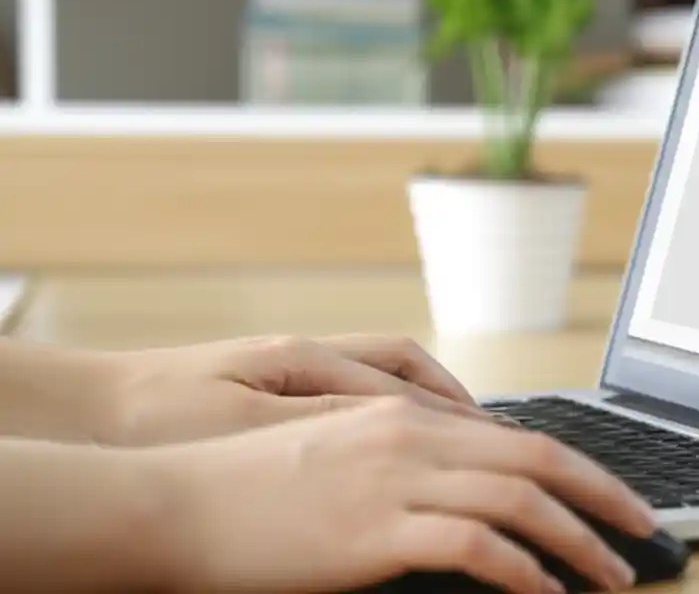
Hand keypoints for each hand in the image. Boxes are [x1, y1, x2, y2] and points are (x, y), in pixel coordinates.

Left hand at [105, 334, 481, 444]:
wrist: (92, 411)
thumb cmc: (158, 420)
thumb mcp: (245, 428)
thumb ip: (325, 423)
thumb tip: (398, 427)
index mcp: (303, 358)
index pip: (402, 381)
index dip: (456, 414)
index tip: (500, 442)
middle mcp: (309, 354)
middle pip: (408, 368)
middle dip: (460, 402)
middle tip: (508, 437)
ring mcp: (297, 368)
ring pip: (388, 375)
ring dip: (434, 401)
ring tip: (476, 434)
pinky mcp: (280, 388)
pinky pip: (359, 391)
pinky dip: (396, 408)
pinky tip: (409, 437)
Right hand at [149, 397, 656, 593]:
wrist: (174, 503)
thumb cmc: (250, 489)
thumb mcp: (341, 456)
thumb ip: (407, 462)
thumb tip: (466, 487)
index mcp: (409, 416)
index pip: (521, 435)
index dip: (582, 468)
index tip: (615, 499)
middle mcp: (414, 436)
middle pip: (541, 457)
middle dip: (606, 496)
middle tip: (645, 532)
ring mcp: (397, 479)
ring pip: (523, 498)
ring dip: (581, 540)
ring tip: (613, 575)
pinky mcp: (376, 529)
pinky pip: (478, 545)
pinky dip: (526, 572)